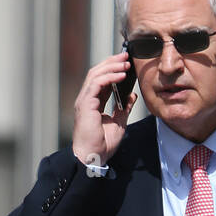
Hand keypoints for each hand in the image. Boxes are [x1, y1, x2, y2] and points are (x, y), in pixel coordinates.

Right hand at [72, 51, 137, 165]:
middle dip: (112, 63)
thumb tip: (131, 95)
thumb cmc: (102, 145)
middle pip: (97, 73)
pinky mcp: (85, 104)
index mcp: (92, 103)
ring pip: (96, 75)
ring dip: (112, 67)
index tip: (125, 64)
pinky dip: (109, 77)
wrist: (93, 158)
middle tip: (126, 57)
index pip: (101, 80)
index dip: (112, 70)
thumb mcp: (118, 123)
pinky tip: (121, 75)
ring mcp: (84, 100)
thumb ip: (123, 108)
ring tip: (125, 63)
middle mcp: (86, 99)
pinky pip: (97, 84)